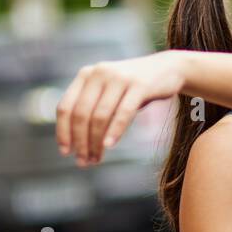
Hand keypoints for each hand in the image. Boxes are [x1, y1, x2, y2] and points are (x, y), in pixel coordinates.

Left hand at [56, 50, 185, 165]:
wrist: (168, 69)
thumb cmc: (134, 87)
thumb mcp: (109, 92)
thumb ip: (92, 108)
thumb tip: (76, 143)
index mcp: (86, 75)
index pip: (65, 107)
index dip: (63, 132)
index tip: (66, 152)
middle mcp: (99, 73)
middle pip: (81, 114)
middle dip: (80, 141)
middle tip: (83, 162)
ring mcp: (119, 77)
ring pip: (100, 116)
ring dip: (96, 141)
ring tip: (96, 158)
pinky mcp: (139, 85)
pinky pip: (123, 112)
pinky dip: (115, 131)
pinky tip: (110, 146)